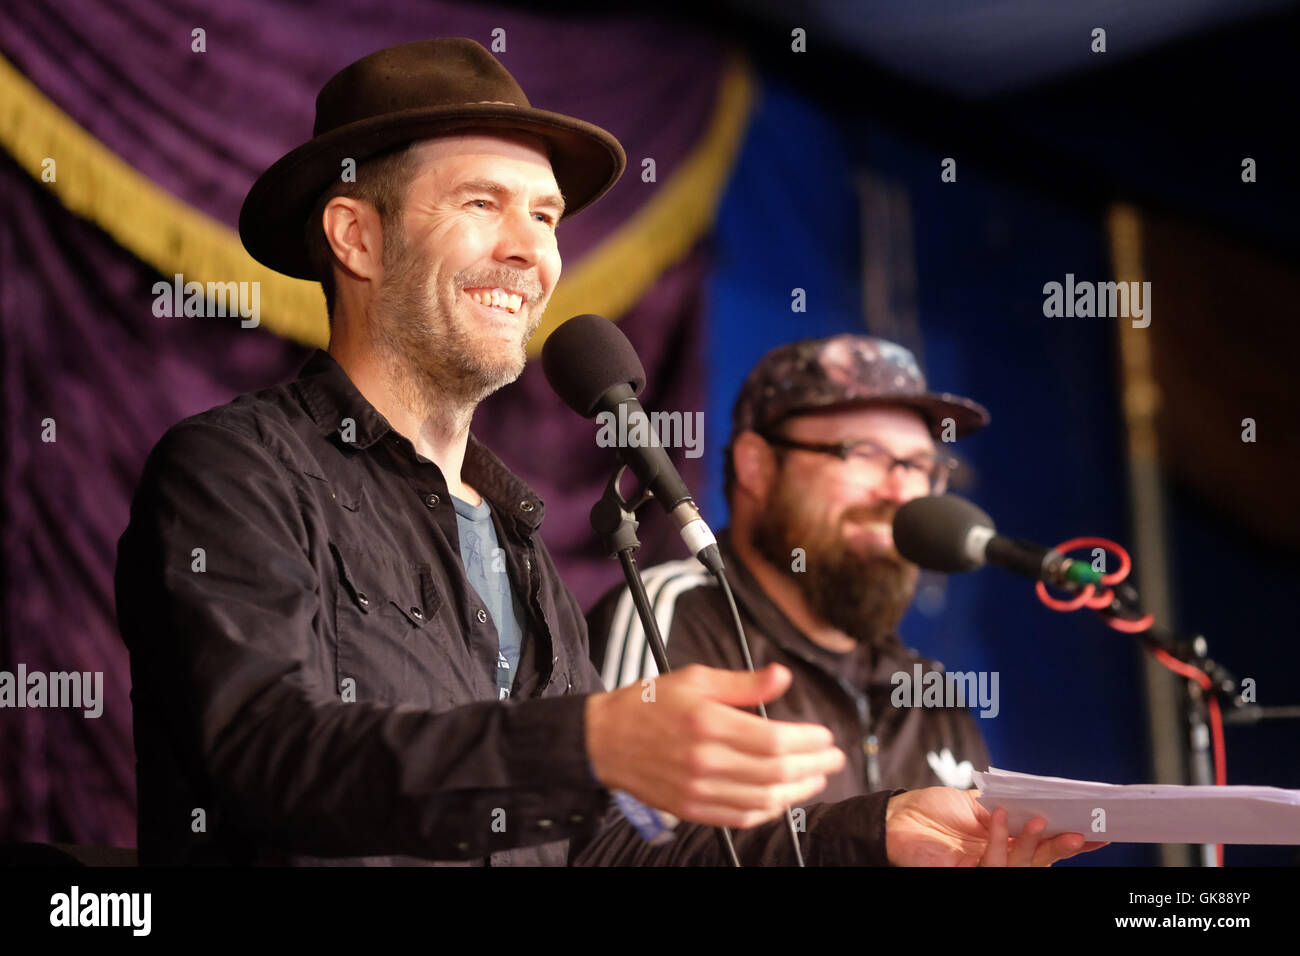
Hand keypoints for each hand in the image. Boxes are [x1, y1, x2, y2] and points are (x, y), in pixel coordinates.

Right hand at [585, 663, 845, 828]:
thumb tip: (782, 677)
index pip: (773, 739)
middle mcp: (704, 760)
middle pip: (775, 772)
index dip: (808, 741)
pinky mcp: (690, 809)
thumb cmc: (651, 704)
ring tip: (816, 779)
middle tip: (834, 759)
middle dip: (813, 766)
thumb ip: (743, 683)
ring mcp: (697, 790)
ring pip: (762, 800)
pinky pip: (739, 817)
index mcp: (708, 722)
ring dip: (797, 792)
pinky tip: (783, 799)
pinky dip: (768, 811)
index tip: (826, 737)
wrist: (605, 740)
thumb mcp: (697, 679)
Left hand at [884, 787, 1109, 865]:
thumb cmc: (931, 809)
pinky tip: (1000, 818)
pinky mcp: (968, 874)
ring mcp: (985, 868)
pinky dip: (1000, 839)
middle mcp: (1000, 858)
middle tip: (1083, 832)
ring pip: (1024, 866)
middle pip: (1041, 860)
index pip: (1045, 845)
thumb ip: (1008, 804)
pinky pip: (993, 864)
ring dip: (1036, 843)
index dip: (1071, 840)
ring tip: (1045, 820)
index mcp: (1006, 841)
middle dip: (1064, 846)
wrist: (895, 818)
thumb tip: (1045, 799)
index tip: (1100, 831)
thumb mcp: (976, 801)